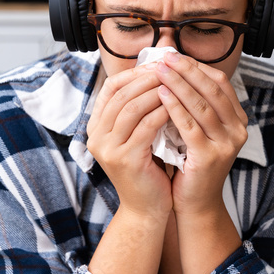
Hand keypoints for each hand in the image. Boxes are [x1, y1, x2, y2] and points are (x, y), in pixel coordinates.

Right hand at [86, 64, 172, 222]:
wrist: (146, 209)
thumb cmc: (147, 169)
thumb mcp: (136, 135)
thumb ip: (138, 110)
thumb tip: (156, 72)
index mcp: (96, 127)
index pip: (111, 87)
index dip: (135, 73)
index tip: (159, 64)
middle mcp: (96, 136)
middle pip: (121, 93)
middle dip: (148, 78)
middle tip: (171, 68)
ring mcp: (108, 149)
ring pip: (132, 107)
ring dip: (156, 91)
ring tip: (177, 83)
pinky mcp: (125, 159)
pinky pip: (146, 126)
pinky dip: (162, 112)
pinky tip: (178, 106)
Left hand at [155, 53, 247, 215]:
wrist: (196, 203)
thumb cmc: (191, 164)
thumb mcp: (198, 130)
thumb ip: (194, 105)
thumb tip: (173, 69)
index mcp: (237, 120)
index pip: (219, 82)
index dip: (197, 67)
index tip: (174, 56)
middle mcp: (238, 130)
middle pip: (212, 90)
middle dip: (187, 70)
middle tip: (165, 57)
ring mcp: (227, 144)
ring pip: (202, 105)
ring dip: (179, 84)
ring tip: (159, 71)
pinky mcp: (210, 157)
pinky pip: (190, 125)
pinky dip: (174, 107)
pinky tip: (160, 95)